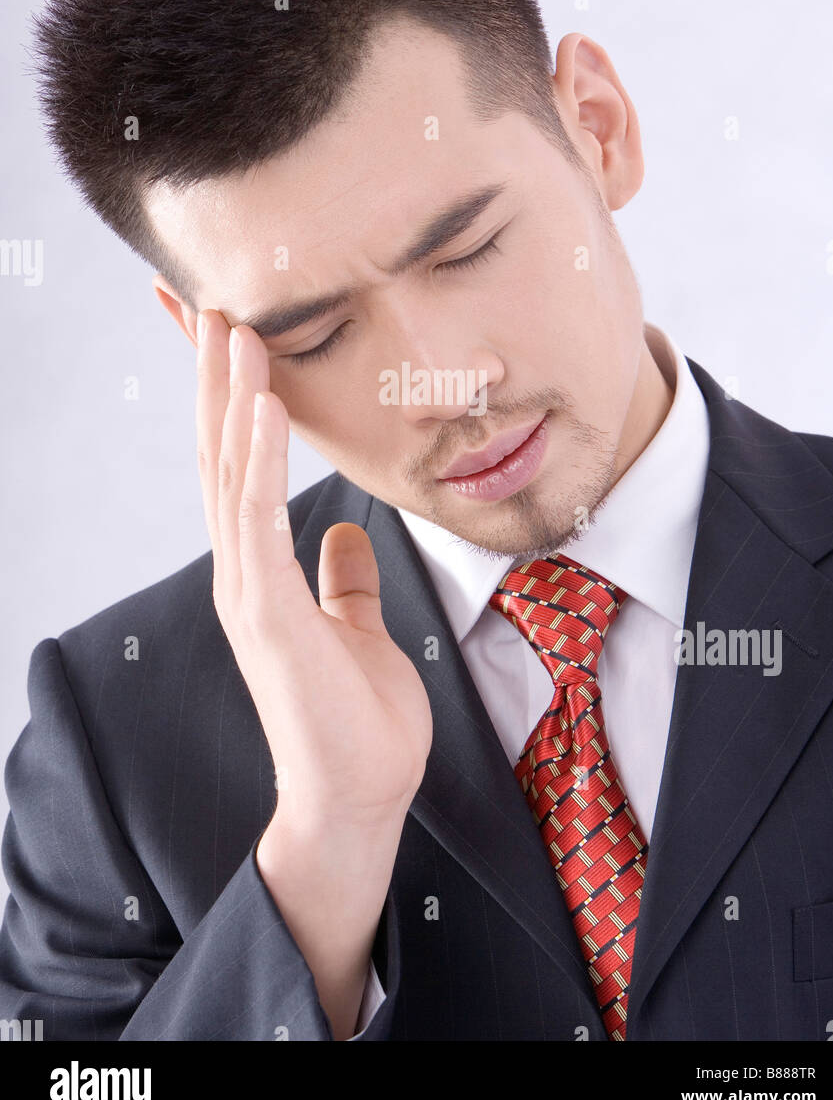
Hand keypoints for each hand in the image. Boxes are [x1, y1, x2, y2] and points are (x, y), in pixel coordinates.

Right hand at [195, 309, 432, 835]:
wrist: (356, 800)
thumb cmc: (356, 722)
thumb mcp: (355, 629)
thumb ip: (343, 581)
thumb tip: (345, 537)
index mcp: (260, 568)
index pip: (236, 465)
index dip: (227, 397)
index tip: (222, 331)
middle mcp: (241, 570)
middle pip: (219, 454)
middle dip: (214, 376)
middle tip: (210, 299)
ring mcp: (246, 591)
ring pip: (227, 475)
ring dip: (229, 398)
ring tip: (233, 326)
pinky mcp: (265, 615)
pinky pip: (257, 521)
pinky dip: (256, 460)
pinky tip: (261, 407)